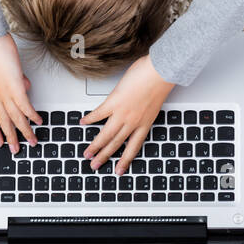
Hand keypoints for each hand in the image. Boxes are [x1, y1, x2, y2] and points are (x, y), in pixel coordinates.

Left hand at [0, 35, 41, 151]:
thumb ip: (9, 80)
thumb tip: (23, 85)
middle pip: (3, 122)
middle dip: (11, 138)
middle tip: (17, 149)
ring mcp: (4, 93)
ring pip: (15, 119)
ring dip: (24, 131)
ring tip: (32, 141)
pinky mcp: (15, 88)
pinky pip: (25, 106)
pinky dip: (32, 115)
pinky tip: (38, 120)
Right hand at [81, 55, 175, 175]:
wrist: (160, 73)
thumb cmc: (160, 82)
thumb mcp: (154, 102)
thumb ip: (143, 109)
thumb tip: (134, 106)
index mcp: (145, 124)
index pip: (134, 148)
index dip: (125, 161)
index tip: (119, 170)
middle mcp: (133, 122)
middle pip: (116, 144)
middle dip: (104, 157)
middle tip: (95, 165)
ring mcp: (122, 114)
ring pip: (106, 135)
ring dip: (95, 146)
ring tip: (87, 153)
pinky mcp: (114, 102)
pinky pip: (98, 114)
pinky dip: (90, 119)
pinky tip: (83, 122)